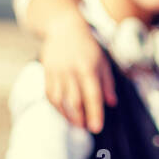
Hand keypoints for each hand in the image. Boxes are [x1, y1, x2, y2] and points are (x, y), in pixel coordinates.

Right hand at [42, 15, 115, 132]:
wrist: (65, 29)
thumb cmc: (89, 48)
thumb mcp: (103, 62)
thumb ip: (107, 84)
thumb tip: (111, 103)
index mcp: (88, 68)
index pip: (92, 96)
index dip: (95, 113)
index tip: (97, 128)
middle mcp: (71, 71)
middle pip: (74, 101)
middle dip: (81, 118)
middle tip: (87, 129)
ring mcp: (57, 72)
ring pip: (60, 100)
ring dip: (68, 116)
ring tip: (76, 124)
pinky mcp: (47, 73)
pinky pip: (50, 94)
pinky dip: (57, 107)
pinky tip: (64, 113)